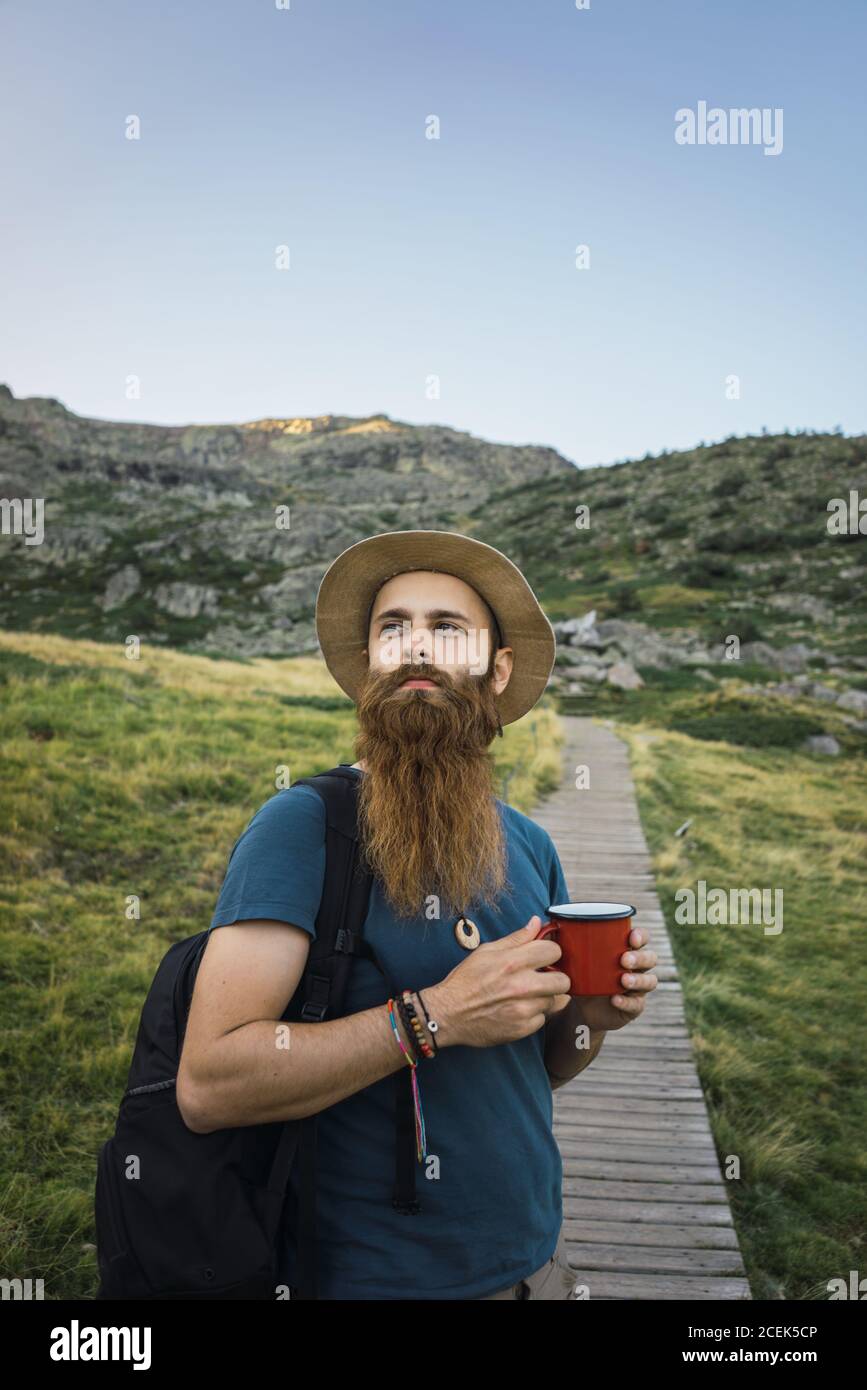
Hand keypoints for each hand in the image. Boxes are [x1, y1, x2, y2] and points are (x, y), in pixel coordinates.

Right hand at [426, 915, 571, 1047]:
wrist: (447, 1014)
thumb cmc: (465, 981)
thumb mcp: (487, 952)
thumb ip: (516, 938)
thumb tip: (536, 922)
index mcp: (513, 962)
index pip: (554, 951)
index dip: (550, 952)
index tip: (544, 957)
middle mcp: (522, 986)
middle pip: (564, 981)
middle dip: (556, 977)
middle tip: (543, 979)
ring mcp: (524, 1009)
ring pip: (554, 1001)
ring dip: (544, 998)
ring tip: (526, 996)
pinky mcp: (522, 1029)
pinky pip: (542, 1020)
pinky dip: (534, 1016)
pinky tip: (518, 1010)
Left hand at [571, 925, 657, 1031]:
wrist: (582, 1008)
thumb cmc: (581, 976)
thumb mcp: (573, 959)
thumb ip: (563, 941)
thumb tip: (547, 923)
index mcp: (625, 949)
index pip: (642, 938)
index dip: (641, 936)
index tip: (631, 937)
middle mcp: (636, 967)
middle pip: (650, 959)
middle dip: (640, 957)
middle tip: (624, 960)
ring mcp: (637, 988)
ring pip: (649, 981)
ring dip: (638, 979)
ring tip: (623, 980)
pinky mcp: (633, 1007)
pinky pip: (637, 1005)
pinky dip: (627, 1002)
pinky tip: (615, 999)